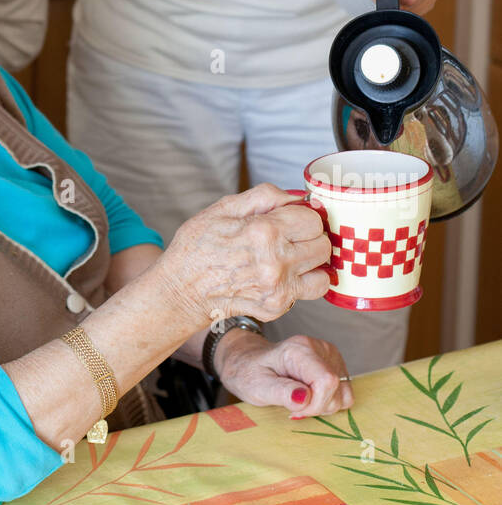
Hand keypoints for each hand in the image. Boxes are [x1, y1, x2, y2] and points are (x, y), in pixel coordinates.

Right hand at [157, 183, 330, 333]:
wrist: (181, 290)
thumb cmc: (198, 246)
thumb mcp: (223, 208)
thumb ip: (265, 196)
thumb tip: (297, 196)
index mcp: (263, 232)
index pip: (313, 220)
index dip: (304, 216)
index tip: (292, 218)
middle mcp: (275, 263)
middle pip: (323, 246)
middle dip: (310, 238)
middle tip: (291, 237)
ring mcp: (277, 290)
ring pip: (323, 275)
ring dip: (311, 264)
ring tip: (291, 258)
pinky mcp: (276, 308)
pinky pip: (307, 294)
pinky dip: (298, 284)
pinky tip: (277, 276)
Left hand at [213, 330, 354, 416]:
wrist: (250, 362)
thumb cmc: (251, 374)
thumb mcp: (258, 387)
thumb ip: (281, 392)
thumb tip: (304, 399)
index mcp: (300, 349)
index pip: (326, 381)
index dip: (315, 404)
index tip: (294, 411)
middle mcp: (320, 347)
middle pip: (336, 389)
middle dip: (316, 407)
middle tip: (292, 405)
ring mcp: (330, 355)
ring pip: (344, 394)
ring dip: (323, 406)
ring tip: (299, 399)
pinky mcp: (336, 364)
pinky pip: (345, 393)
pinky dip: (329, 401)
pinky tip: (310, 396)